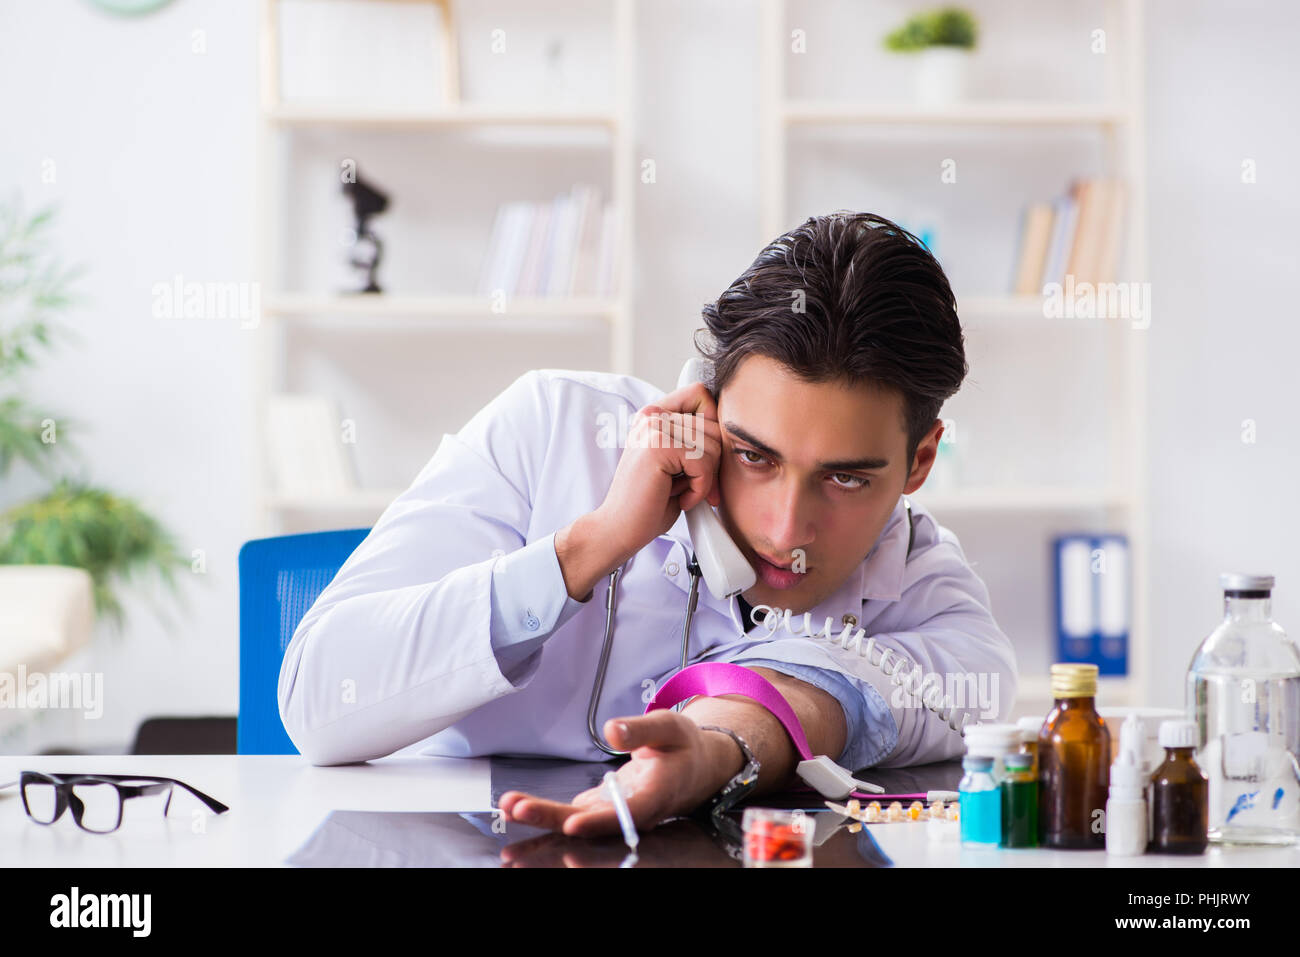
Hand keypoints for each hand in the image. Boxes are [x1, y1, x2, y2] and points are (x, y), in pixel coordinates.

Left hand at [496, 710, 740, 837]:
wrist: (694, 768)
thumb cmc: (682, 748)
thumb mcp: (669, 729)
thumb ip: (641, 730)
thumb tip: (612, 731)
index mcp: (656, 794)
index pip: (627, 813)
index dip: (599, 821)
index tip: (572, 823)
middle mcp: (633, 813)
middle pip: (591, 822)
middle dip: (552, 818)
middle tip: (518, 808)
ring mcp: (614, 813)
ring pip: (576, 821)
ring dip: (541, 816)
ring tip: (509, 806)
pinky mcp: (601, 809)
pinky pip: (571, 815)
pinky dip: (544, 813)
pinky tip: (516, 809)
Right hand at [590, 381, 723, 564]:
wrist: (620, 529)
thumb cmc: (651, 502)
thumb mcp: (678, 464)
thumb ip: (697, 441)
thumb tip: (733, 431)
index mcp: (655, 414)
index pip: (701, 394)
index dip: (712, 426)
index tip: (703, 458)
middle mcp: (651, 415)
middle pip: (714, 425)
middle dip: (714, 463)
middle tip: (697, 486)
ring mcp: (652, 428)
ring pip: (713, 446)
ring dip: (706, 479)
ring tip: (684, 493)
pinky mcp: (657, 447)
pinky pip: (703, 464)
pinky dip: (700, 489)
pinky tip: (682, 500)